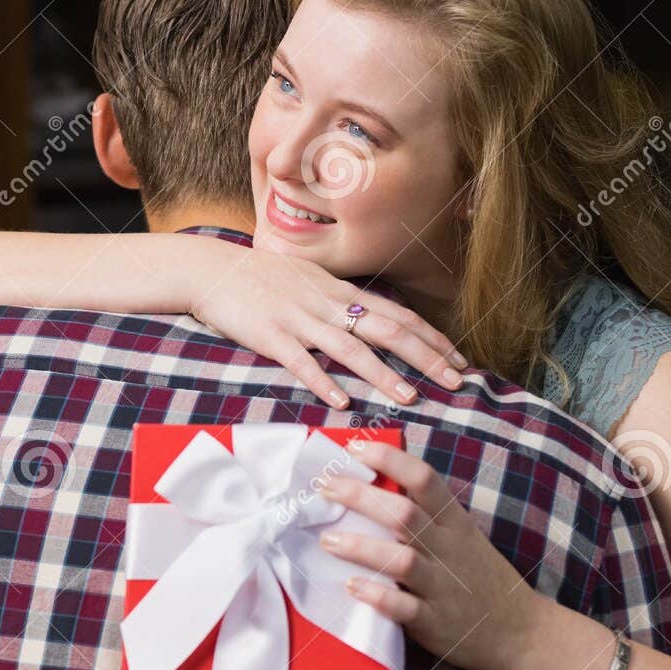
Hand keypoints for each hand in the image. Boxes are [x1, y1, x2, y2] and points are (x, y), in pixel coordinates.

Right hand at [185, 248, 466, 408]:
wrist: (210, 268)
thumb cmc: (259, 277)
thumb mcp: (308, 281)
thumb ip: (339, 300)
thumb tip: (371, 318)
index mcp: (339, 291)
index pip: (398, 314)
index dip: (432, 337)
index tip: (460, 359)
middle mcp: (326, 303)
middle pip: (387, 329)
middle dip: (426, 357)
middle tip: (456, 382)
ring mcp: (299, 319)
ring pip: (350, 347)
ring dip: (383, 374)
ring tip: (410, 398)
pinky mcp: (270, 335)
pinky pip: (300, 361)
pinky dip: (322, 381)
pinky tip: (342, 401)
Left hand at [317, 438, 545, 669]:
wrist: (521, 632)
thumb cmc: (479, 577)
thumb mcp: (462, 537)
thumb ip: (425, 515)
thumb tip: (372, 485)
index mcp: (455, 522)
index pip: (424, 478)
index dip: (388, 459)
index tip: (354, 447)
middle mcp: (449, 549)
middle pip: (404, 514)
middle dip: (361, 497)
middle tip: (324, 489)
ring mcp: (443, 586)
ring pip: (402, 560)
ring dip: (362, 548)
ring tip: (328, 540)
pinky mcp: (435, 622)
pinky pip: (404, 608)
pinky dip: (377, 596)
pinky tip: (352, 586)